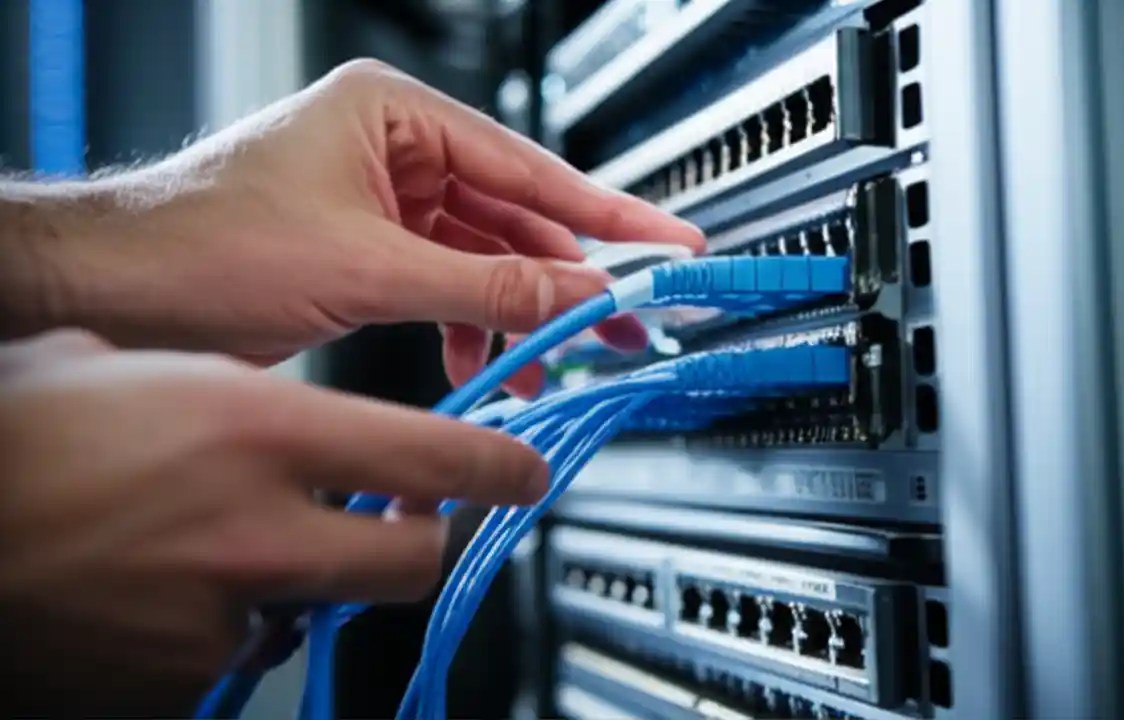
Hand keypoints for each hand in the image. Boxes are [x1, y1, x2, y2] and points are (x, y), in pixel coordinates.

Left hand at [0, 59, 702, 395]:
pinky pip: (445, 282)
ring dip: (516, 312)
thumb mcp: (367, 268)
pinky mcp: (365, 246)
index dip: (606, 215)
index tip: (664, 244)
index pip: (528, 166)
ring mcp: (379, 199)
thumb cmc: (200, 245)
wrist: (112, 293)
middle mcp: (392, 149)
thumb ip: (485, 284)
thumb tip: (573, 295)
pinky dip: (469, 324)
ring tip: (551, 360)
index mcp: (393, 115)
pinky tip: (481, 361)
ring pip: (482, 256)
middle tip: (622, 322)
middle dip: (566, 278)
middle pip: (513, 214)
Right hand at [0, 330, 547, 715]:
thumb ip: (211, 380)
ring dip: (303, 582)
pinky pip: (238, 657)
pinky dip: (224, 629)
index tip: (528, 470)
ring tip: (226, 547)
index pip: (437, 454)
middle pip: (413, 558)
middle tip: (402, 518)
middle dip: (422, 539)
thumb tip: (243, 385)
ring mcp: (220, 616)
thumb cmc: (7, 441)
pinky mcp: (179, 680)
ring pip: (321, 609)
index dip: (503, 468)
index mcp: (255, 430)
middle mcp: (256, 528)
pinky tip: (165, 594)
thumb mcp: (114, 365)